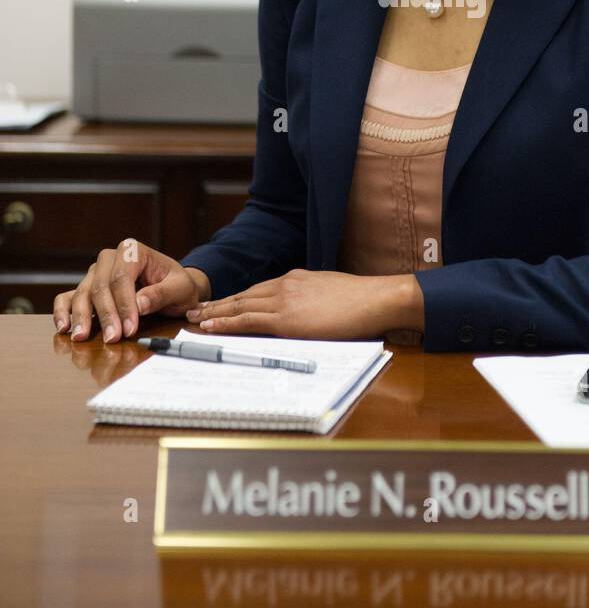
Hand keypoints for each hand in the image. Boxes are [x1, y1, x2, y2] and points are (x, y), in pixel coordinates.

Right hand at [53, 239, 211, 342]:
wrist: (173, 287)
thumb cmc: (177, 285)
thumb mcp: (180, 288)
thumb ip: (162, 294)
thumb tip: (139, 304)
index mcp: (132, 251)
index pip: (121, 278)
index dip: (124, 305)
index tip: (130, 329)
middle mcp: (110, 258)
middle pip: (100, 286)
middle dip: (106, 315)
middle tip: (112, 338)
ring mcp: (96, 273)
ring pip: (83, 292)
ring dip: (81, 316)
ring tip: (80, 336)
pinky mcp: (88, 288)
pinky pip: (68, 296)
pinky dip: (64, 310)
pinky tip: (64, 327)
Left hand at [186, 269, 423, 339]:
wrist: (375, 299)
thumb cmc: (361, 301)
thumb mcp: (330, 293)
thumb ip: (312, 300)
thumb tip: (306, 313)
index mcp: (296, 279)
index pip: (257, 290)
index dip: (236, 298)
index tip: (219, 304)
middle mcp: (285, 285)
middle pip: (242, 295)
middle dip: (217, 304)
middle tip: (194, 309)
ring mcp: (283, 300)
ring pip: (239, 306)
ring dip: (214, 314)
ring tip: (194, 319)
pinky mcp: (285, 319)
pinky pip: (246, 320)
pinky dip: (225, 323)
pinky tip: (210, 327)